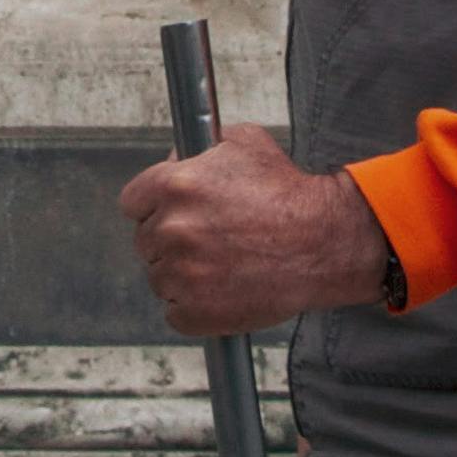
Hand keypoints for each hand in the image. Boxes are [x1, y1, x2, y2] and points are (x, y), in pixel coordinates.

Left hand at [119, 127, 394, 338]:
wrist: (323, 241)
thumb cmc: (287, 190)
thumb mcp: (243, 144)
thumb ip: (198, 150)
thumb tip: (172, 160)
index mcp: (173, 186)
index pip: (132, 202)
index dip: (152, 207)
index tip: (170, 213)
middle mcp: (171, 230)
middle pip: (146, 241)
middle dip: (171, 240)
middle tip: (208, 241)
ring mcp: (180, 275)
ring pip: (160, 278)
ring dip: (182, 275)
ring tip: (223, 266)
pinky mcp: (194, 312)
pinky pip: (176, 312)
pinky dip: (194, 307)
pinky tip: (223, 291)